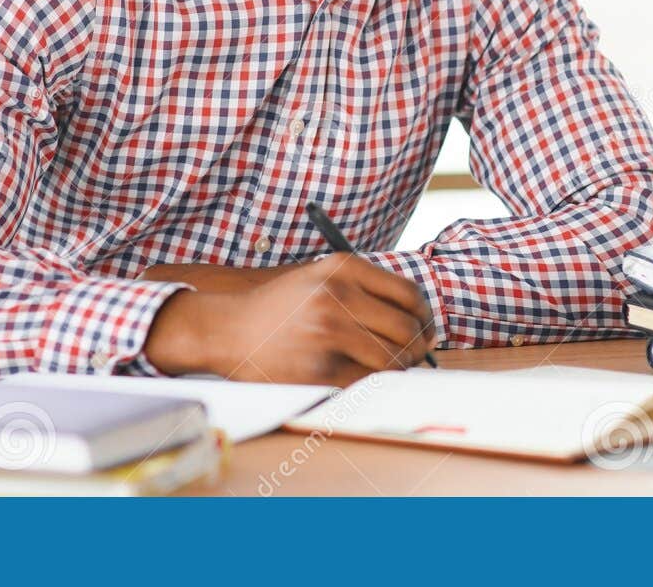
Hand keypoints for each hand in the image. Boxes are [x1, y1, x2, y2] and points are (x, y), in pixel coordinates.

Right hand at [143, 253, 436, 384]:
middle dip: (417, 347)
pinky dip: (373, 384)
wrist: (227, 329)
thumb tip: (421, 321)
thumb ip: (367, 290)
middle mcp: (337, 295)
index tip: (425, 329)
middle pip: (407, 328)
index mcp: (343, 268)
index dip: (425, 316)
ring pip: (393, 359)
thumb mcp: (321, 277)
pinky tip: (363, 377)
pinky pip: (367, 382)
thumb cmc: (281, 307)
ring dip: (398, 368)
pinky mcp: (318, 369)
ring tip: (387, 368)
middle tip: (413, 355)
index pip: (409, 294)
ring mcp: (327, 333)